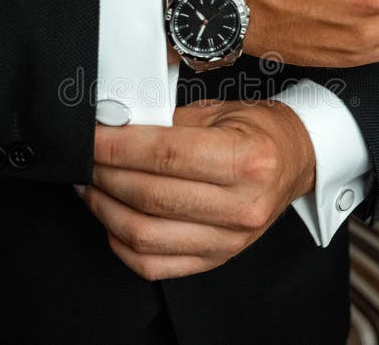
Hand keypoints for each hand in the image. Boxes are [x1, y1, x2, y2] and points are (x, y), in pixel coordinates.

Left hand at [79, 100, 315, 280]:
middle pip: (150, 196)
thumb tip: (115, 129)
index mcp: (248, 159)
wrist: (292, 162)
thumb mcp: (218, 112)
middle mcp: (242, 205)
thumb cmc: (257, 134)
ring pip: (144, 234)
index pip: (166, 155)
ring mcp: (229, 240)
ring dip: (104, 208)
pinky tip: (111, 216)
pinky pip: (152, 264)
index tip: (92, 137)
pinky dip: (120, 241)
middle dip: (104, 174)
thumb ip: (167, 123)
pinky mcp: (215, 259)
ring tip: (92, 185)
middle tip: (86, 157)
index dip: (117, 147)